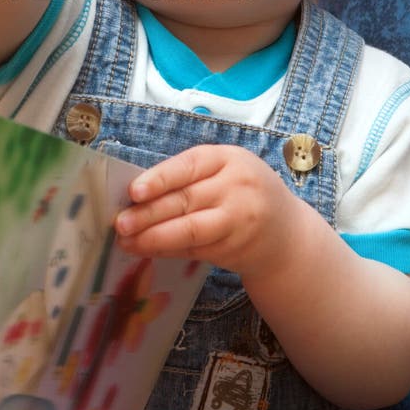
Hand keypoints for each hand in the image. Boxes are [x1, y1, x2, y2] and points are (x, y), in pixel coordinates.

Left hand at [115, 144, 298, 274]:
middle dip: (148, 213)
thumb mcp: (226, 170)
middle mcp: (237, 187)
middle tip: (120, 223)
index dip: (160, 179)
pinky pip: (194, 250)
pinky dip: (168, 250)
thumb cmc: (244, 193)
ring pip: (189, 230)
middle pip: (186, 200)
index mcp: (229, 159)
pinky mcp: (235, 249)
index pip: (189, 166)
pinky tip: (147, 250)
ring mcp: (238, 221)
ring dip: (153, 238)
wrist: (288, 234)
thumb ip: (191, 176)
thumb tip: (138, 191)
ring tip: (126, 241)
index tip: (134, 191)